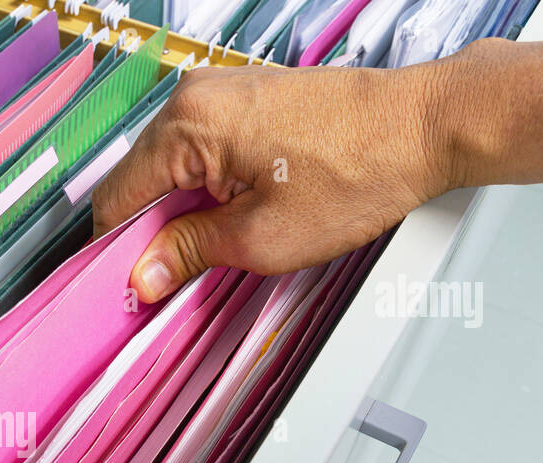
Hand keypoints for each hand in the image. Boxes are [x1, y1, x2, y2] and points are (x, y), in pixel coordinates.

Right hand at [92, 57, 452, 302]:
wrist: (426, 127)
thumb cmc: (361, 168)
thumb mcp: (261, 238)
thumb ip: (189, 254)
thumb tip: (144, 273)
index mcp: (187, 124)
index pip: (115, 198)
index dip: (117, 253)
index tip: (128, 288)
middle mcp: (196, 97)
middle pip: (139, 181)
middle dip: (151, 233)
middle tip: (174, 279)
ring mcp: (221, 93)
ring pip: (171, 169)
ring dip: (182, 213)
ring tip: (218, 246)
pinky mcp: (245, 101)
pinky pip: (201, 152)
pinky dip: (206, 189)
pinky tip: (234, 217)